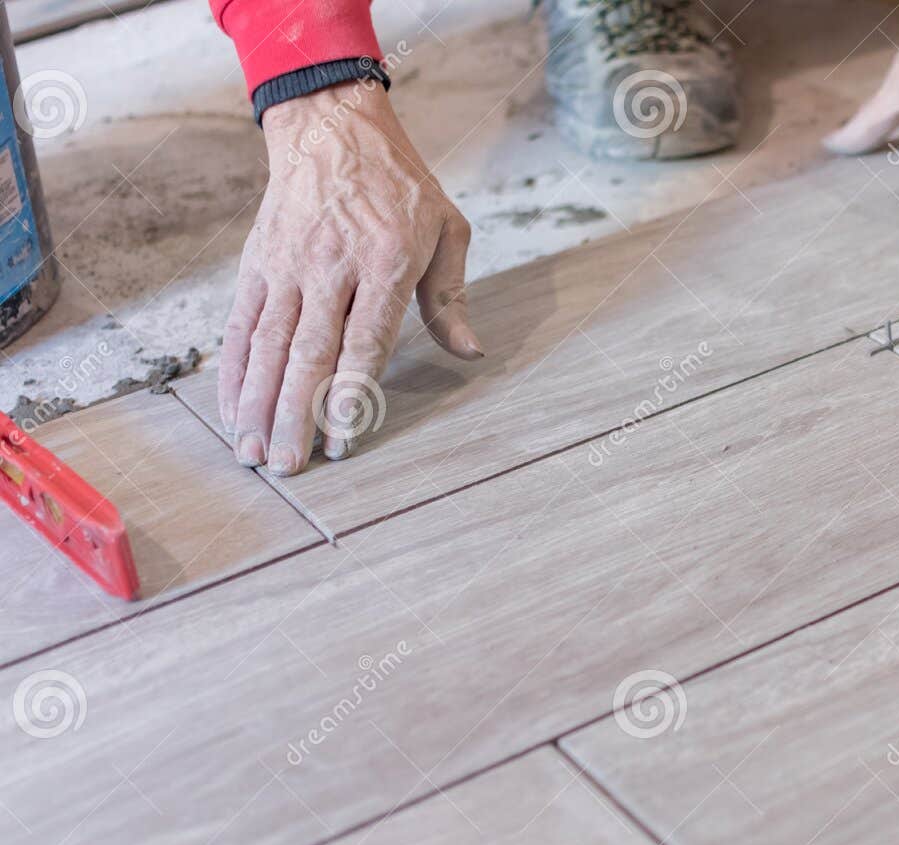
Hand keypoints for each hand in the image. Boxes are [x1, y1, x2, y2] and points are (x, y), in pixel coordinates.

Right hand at [220, 81, 481, 474]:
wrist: (332, 129)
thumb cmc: (400, 188)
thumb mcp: (446, 230)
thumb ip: (451, 297)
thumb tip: (470, 352)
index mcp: (386, 260)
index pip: (364, 339)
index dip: (349, 392)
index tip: (339, 438)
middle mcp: (330, 266)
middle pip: (308, 353)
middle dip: (295, 414)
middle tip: (290, 466)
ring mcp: (287, 267)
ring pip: (268, 346)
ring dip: (258, 404)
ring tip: (253, 453)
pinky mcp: (257, 266)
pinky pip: (241, 327)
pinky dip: (233, 372)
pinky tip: (232, 412)